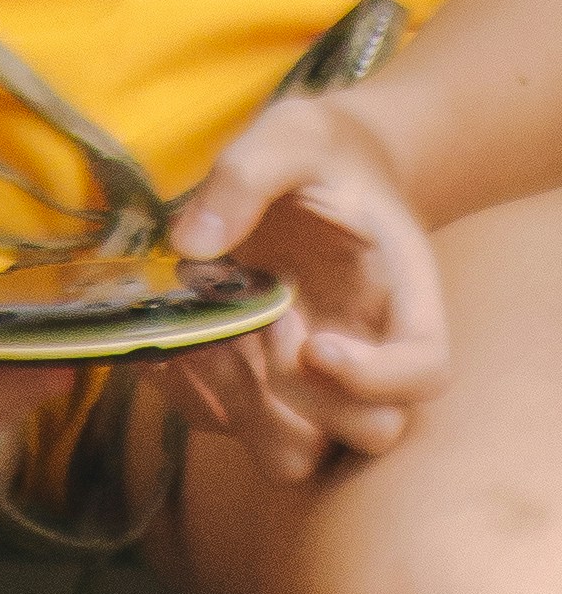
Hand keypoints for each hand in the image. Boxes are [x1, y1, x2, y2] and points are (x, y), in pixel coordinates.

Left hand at [165, 96, 447, 479]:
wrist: (305, 174)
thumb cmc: (315, 155)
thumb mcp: (288, 137)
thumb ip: (248, 176)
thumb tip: (194, 243)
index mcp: (400, 298)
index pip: (423, 372)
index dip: (375, 379)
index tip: (314, 343)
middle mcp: (364, 353)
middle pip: (366, 435)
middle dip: (303, 401)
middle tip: (260, 330)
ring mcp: (308, 382)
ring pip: (293, 456)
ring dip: (244, 410)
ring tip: (212, 338)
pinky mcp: (250, 388)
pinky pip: (221, 426)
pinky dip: (189, 394)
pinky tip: (170, 339)